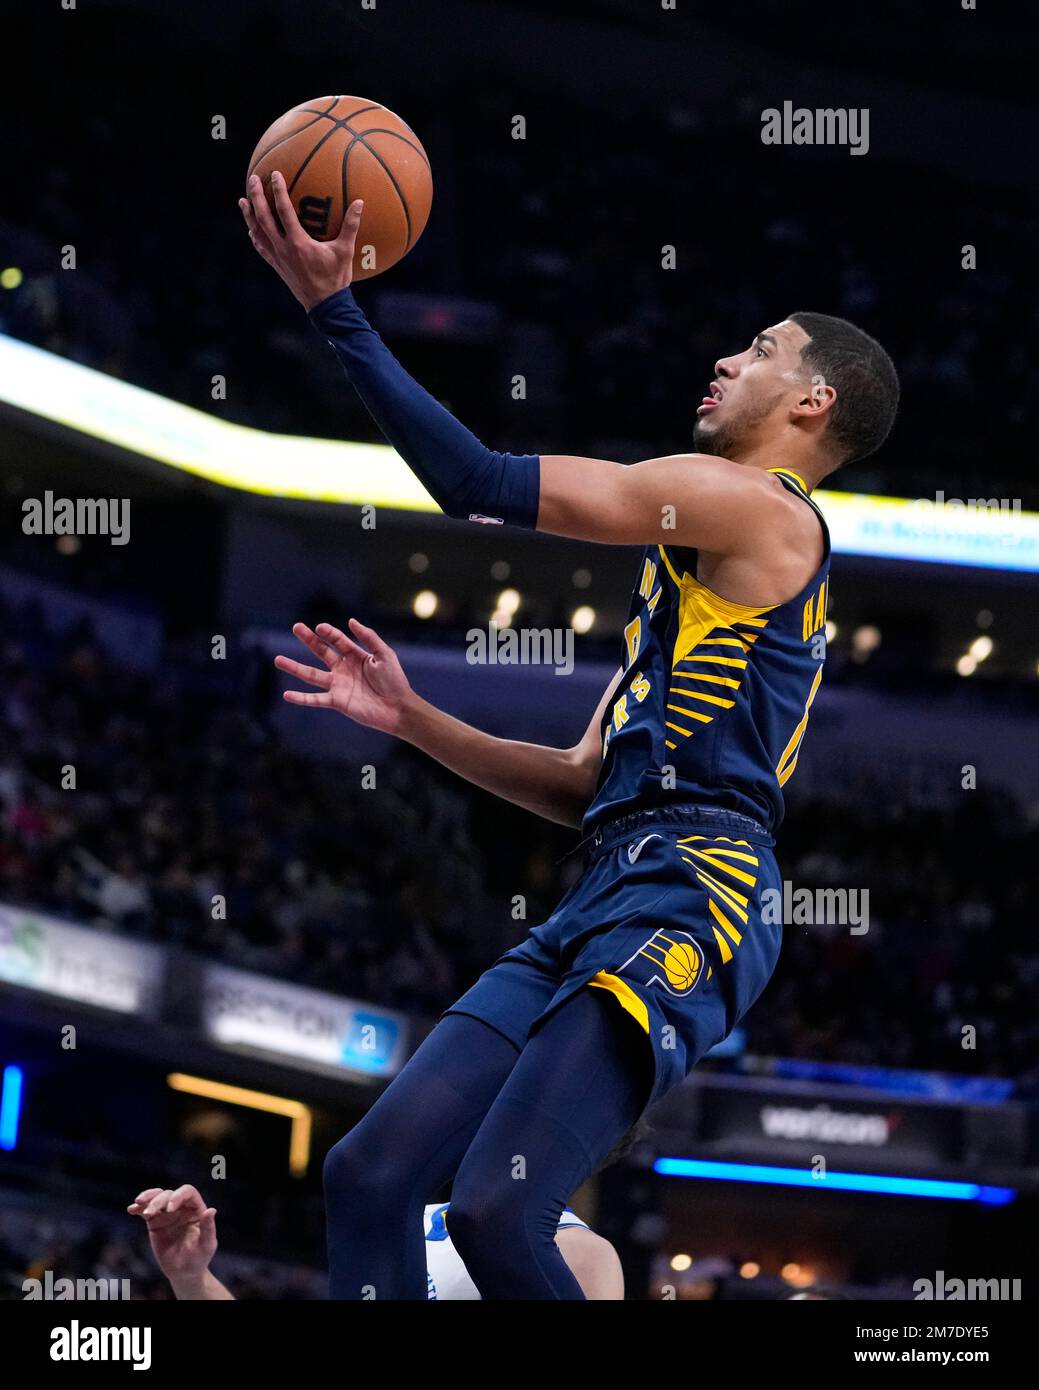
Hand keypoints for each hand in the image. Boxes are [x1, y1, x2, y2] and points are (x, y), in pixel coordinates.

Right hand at [128, 1185, 217, 1286]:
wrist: (184, 1272)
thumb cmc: (199, 1259)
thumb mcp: (206, 1245)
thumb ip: (208, 1228)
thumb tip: (211, 1210)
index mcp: (196, 1209)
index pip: (188, 1193)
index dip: (178, 1196)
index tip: (169, 1209)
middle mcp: (182, 1208)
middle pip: (169, 1194)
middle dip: (158, 1200)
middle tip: (150, 1213)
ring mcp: (167, 1214)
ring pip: (157, 1198)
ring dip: (148, 1199)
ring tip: (138, 1204)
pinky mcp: (155, 1223)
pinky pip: (146, 1211)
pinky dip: (139, 1208)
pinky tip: (131, 1209)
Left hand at [239, 171, 362, 310]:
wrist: (325, 306)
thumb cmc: (336, 279)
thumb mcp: (345, 251)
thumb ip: (351, 226)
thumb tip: (360, 202)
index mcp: (298, 243)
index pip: (284, 211)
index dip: (278, 191)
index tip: (275, 174)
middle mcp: (283, 249)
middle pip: (263, 219)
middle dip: (256, 197)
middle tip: (253, 180)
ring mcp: (278, 258)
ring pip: (257, 233)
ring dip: (249, 216)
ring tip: (242, 201)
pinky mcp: (277, 267)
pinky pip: (261, 248)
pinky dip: (254, 236)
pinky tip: (251, 229)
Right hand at [275, 620, 413, 734]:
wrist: (398, 707)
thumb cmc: (394, 680)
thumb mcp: (384, 654)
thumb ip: (369, 637)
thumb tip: (350, 621)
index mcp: (355, 656)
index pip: (338, 640)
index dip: (328, 633)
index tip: (319, 627)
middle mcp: (343, 669)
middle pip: (321, 652)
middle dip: (309, 639)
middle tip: (296, 627)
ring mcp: (338, 685)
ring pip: (311, 675)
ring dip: (294, 667)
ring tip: (278, 660)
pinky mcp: (337, 701)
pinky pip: (315, 699)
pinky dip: (301, 698)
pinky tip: (286, 695)